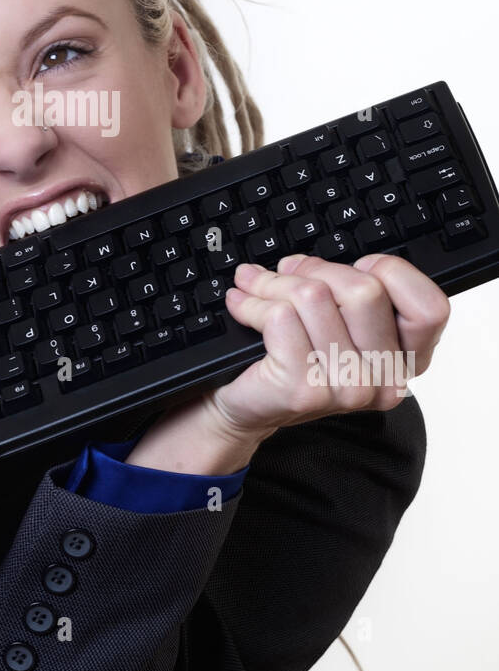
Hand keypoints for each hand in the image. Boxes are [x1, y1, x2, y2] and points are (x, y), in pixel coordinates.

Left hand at [126, 252, 450, 474]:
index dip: (393, 273)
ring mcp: (349, 389)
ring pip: (315, 296)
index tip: (358, 266)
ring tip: (254, 286)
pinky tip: (241, 305)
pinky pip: (280, 317)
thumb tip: (310, 262)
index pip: (429, 308)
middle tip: (286, 271)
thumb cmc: (291, 360)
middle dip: (316, 268)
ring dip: (273, 283)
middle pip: (366, 291)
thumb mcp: (334, 324)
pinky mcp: (307, 391)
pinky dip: (253, 303)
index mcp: (405, 360)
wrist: (247, 408)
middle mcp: (385, 380)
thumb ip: (347, 294)